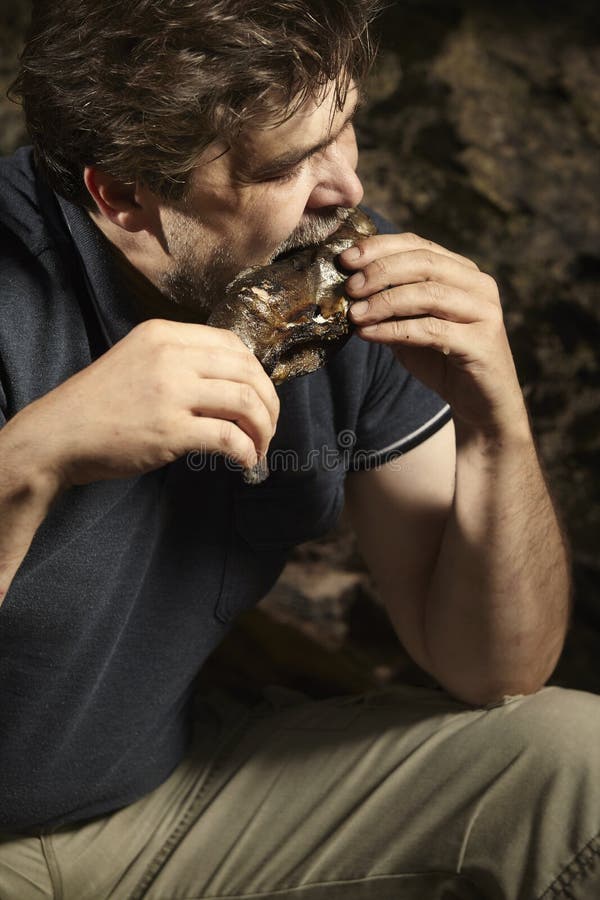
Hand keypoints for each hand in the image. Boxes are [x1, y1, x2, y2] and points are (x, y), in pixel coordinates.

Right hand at [10, 318, 279, 487]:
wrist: (60, 434)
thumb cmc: (101, 403)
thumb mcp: (139, 361)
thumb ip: (180, 361)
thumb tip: (234, 382)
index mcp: (164, 334)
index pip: (233, 344)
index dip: (257, 373)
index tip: (260, 396)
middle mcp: (170, 356)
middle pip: (247, 372)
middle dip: (269, 403)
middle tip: (269, 427)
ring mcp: (171, 392)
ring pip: (245, 402)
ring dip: (263, 429)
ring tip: (261, 446)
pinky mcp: (170, 430)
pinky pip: (229, 438)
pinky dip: (247, 451)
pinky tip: (246, 463)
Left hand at [341, 233, 527, 437]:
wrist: (479, 404)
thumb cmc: (442, 361)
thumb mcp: (410, 327)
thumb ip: (389, 306)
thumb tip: (349, 288)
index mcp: (462, 272)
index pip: (418, 245)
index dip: (380, 248)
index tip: (346, 259)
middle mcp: (478, 285)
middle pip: (424, 263)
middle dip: (381, 272)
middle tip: (349, 288)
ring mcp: (484, 312)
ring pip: (429, 294)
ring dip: (385, 302)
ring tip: (354, 315)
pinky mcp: (482, 342)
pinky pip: (431, 330)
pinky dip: (394, 330)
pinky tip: (368, 335)